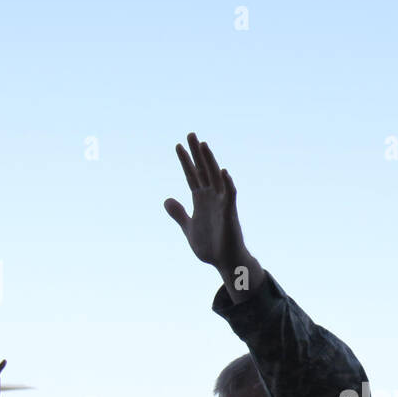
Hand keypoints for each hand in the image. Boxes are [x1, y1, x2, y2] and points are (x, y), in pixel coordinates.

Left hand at [164, 132, 262, 295]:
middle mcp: (211, 198)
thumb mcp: (188, 228)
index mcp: (201, 201)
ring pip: (216, 178)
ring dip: (210, 161)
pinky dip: (226, 183)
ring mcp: (221, 204)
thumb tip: (167, 200)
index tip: (178, 146)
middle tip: (190, 134)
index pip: (192, 176)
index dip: (186, 161)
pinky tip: (222, 171)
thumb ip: (179, 214)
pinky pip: (229, 195)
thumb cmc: (211, 247)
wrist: (225, 262)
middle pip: (203, 170)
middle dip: (196, 153)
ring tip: (203, 145)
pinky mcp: (230, 213)